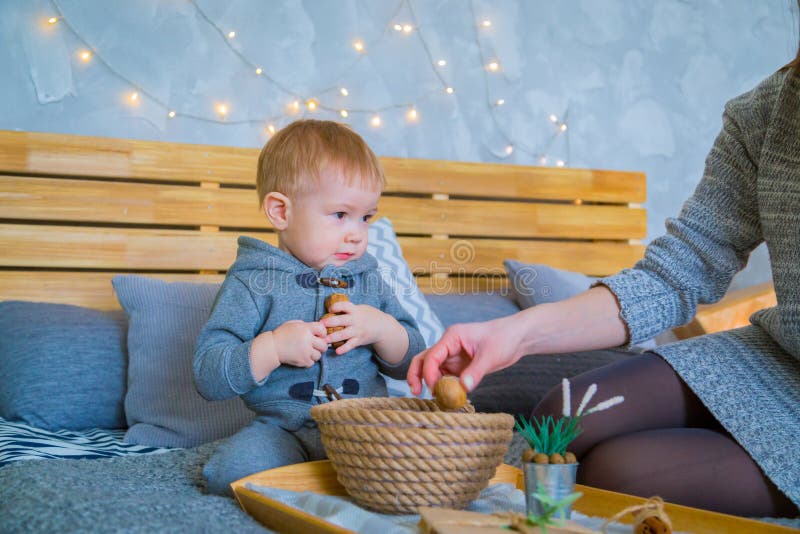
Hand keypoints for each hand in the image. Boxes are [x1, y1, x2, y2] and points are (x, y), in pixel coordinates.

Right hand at [272, 320, 327, 366]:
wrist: (272, 347)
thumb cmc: (282, 334)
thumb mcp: (293, 324)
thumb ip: (306, 325)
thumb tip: (318, 328)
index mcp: (305, 329)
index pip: (322, 329)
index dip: (322, 333)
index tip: (318, 336)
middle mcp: (307, 340)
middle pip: (324, 345)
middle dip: (321, 345)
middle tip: (316, 346)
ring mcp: (305, 351)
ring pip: (319, 355)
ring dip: (315, 354)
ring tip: (308, 352)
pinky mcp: (302, 361)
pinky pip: (312, 363)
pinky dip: (309, 361)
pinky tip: (303, 357)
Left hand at [321, 300, 393, 354]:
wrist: (383, 327)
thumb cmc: (369, 316)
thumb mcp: (361, 308)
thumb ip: (349, 309)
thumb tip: (333, 308)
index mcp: (355, 310)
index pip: (344, 306)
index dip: (335, 307)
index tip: (329, 310)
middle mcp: (356, 320)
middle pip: (340, 320)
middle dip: (329, 322)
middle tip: (320, 325)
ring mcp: (358, 331)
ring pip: (343, 334)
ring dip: (333, 337)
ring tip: (324, 340)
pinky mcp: (359, 340)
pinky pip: (350, 345)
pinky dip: (344, 349)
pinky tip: (337, 351)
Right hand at [406, 316, 523, 395]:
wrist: (517, 337)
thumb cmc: (504, 338)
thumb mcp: (490, 356)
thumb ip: (475, 372)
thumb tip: (463, 388)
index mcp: (452, 337)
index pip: (432, 355)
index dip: (429, 373)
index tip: (434, 389)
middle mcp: (448, 345)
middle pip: (424, 359)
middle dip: (417, 375)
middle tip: (416, 392)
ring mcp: (452, 355)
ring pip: (432, 369)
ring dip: (430, 383)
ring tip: (435, 399)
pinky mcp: (459, 365)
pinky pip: (445, 376)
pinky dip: (443, 386)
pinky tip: (447, 397)